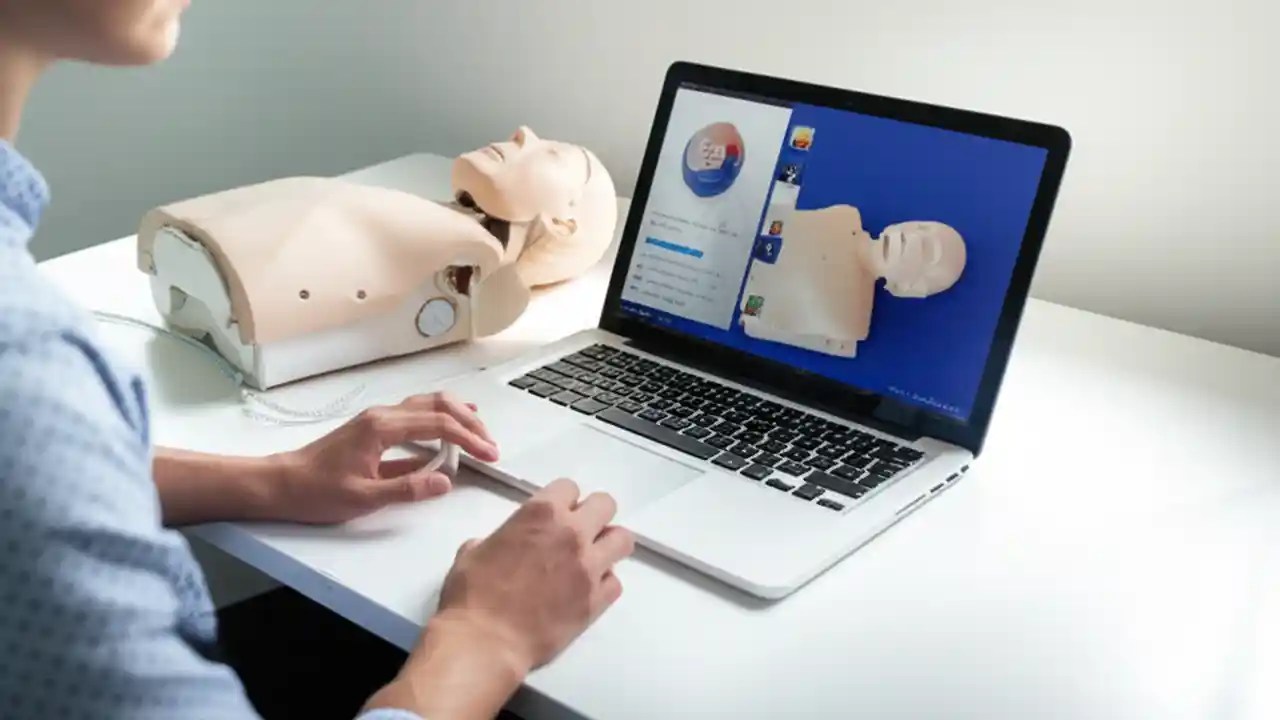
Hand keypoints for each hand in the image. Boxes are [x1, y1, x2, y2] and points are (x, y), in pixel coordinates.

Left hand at [272, 392, 499, 524]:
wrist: (282, 483)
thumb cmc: (316, 491)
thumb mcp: (363, 498)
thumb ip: (407, 489)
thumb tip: (445, 481)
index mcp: (382, 427)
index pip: (438, 424)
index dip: (468, 438)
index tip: (489, 454)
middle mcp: (382, 415)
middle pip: (437, 405)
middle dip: (469, 422)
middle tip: (490, 445)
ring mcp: (378, 419)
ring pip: (427, 404)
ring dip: (456, 416)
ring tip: (479, 433)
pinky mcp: (375, 428)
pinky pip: (415, 414)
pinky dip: (439, 418)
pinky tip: (450, 429)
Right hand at [360, 480, 634, 717]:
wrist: (485, 641)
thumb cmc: (471, 595)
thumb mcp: (474, 551)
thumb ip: (499, 538)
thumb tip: (502, 545)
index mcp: (541, 514)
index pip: (569, 487)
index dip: (563, 500)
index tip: (558, 513)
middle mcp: (572, 533)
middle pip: (605, 505)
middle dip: (594, 515)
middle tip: (580, 531)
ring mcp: (589, 566)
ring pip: (622, 540)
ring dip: (608, 545)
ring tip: (592, 558)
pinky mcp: (597, 599)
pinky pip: (616, 582)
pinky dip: (604, 584)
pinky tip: (586, 591)